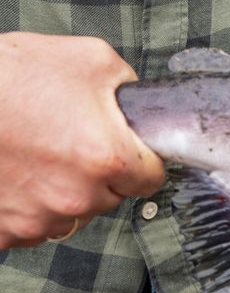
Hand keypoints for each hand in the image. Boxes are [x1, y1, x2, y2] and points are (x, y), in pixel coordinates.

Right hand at [0, 33, 165, 247]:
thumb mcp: (90, 60)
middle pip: (112, 196)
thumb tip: (138, 108)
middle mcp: (77, 197)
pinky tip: (15, 171)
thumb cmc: (12, 74)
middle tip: (69, 140)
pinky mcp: (4, 232)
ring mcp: (38, 220)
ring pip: (72, 212)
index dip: (142, 160)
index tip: (128, 150)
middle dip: (100, 172)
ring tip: (36, 152)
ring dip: (63, 190)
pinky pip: (33, 224)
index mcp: (108, 158)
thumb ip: (127, 91)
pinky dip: (27, 203)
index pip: (152, 179)